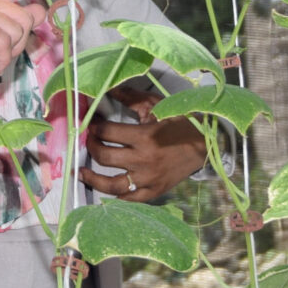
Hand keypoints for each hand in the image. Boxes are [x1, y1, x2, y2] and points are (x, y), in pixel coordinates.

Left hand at [80, 83, 207, 200]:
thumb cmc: (180, 123)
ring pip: (110, 185)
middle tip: (89, 140)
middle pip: (104, 157)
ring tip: (82, 172)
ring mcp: (148, 179)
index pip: (107, 133)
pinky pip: (128, 199)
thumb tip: (107, 88)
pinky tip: (104, 189)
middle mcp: (143, 160)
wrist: (206, 144)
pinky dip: (114, 196)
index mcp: (144, 136)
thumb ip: (131, 97)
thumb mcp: (158, 106)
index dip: (93, 127)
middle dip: (91, 146)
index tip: (90, 123)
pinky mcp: (154, 191)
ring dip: (92, 178)